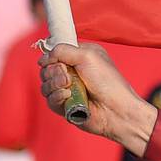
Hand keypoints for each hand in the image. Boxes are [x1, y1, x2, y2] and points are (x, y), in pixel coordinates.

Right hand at [38, 41, 157, 154]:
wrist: (116, 110)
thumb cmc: (108, 82)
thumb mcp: (87, 55)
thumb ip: (62, 50)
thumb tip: (44, 57)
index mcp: (80, 56)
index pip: (55, 53)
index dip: (52, 57)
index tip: (59, 60)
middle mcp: (73, 72)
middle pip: (46, 68)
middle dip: (54, 71)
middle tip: (69, 76)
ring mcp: (68, 89)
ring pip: (45, 84)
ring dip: (55, 84)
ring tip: (69, 86)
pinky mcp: (64, 104)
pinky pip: (49, 99)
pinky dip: (57, 96)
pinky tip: (68, 96)